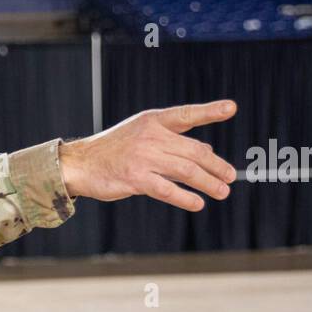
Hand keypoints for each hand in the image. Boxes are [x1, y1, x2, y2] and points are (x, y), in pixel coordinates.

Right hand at [58, 100, 237, 211]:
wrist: (80, 164)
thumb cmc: (114, 150)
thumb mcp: (142, 136)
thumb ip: (174, 143)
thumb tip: (208, 152)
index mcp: (153, 121)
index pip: (186, 114)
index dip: (209, 111)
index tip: (230, 108)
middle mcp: (150, 136)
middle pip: (192, 150)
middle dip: (215, 165)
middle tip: (231, 176)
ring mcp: (142, 158)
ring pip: (185, 170)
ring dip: (207, 182)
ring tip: (222, 191)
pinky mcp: (135, 179)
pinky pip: (166, 190)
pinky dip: (185, 198)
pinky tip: (197, 203)